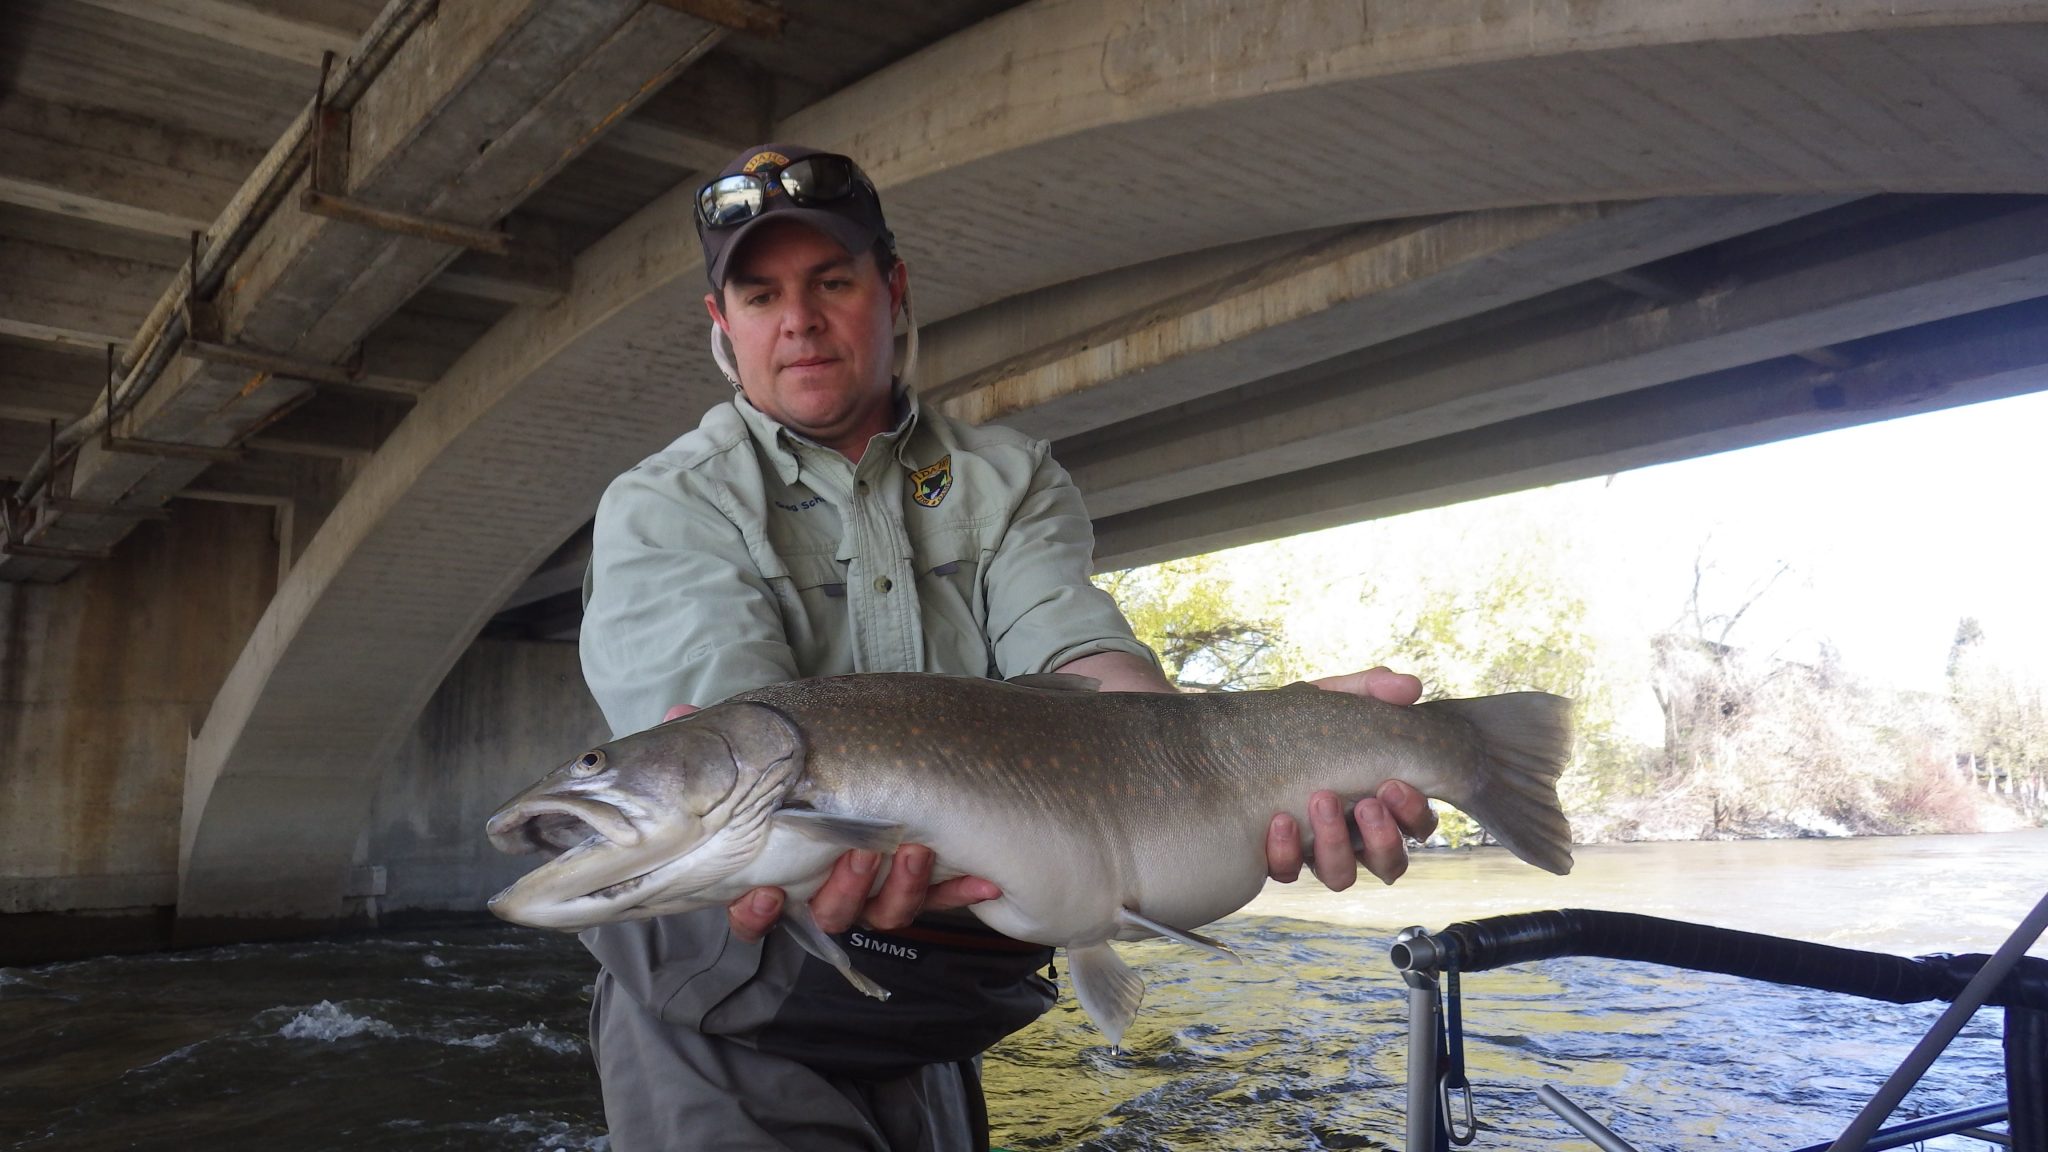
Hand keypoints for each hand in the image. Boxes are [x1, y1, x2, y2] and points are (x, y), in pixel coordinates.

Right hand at [663, 703, 1004, 941]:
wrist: (907, 760)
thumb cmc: (812, 765)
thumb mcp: (767, 748)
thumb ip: (720, 740)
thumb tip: (675, 717)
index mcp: (782, 867)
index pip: (757, 909)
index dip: (757, 914)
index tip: (766, 895)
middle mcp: (827, 886)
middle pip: (827, 913)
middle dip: (843, 890)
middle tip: (859, 851)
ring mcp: (877, 890)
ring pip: (883, 912)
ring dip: (900, 888)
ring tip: (917, 849)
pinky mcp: (925, 887)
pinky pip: (940, 902)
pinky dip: (959, 891)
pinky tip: (982, 878)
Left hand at [1263, 667, 1438, 887]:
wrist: (1231, 739)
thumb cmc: (1297, 724)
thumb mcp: (1331, 700)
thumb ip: (1369, 689)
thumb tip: (1410, 685)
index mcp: (1377, 800)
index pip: (1416, 824)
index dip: (1414, 813)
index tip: (1395, 784)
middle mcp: (1352, 835)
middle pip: (1390, 861)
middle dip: (1384, 836)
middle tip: (1368, 802)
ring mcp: (1315, 851)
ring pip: (1342, 877)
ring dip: (1337, 845)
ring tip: (1321, 800)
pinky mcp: (1278, 860)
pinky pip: (1288, 872)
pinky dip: (1286, 851)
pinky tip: (1279, 819)